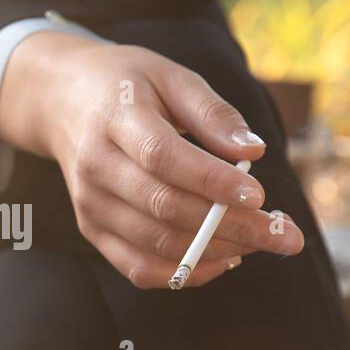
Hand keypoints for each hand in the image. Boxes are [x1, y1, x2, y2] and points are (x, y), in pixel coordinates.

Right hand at [0, 30, 304, 288]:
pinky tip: (225, 257)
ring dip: (218, 251)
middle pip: (165, 208)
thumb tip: (253, 150)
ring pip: (158, 244)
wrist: (62, 101)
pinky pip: (140, 269)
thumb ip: (213, 113)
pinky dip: (187, 272)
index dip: (212, 182)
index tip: (260, 195)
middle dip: (233, 227)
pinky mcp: (92, 229)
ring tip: (264, 241)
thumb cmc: (129, 86)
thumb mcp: (172, 77)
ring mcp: (91, 204)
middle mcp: (97, 166)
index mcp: (116, 118)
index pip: (162, 158)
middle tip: (287, 234)